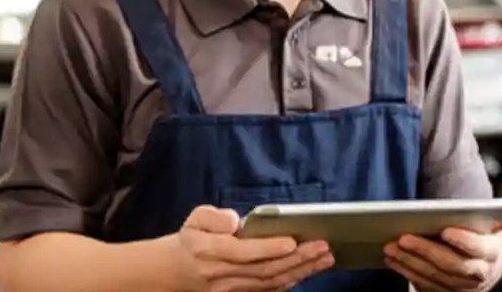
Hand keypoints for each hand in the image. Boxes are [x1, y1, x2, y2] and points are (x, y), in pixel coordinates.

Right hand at [172, 205, 333, 291]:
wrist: (176, 271)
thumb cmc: (193, 239)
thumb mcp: (196, 218)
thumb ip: (214, 217)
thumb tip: (236, 222)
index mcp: (209, 251)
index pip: (243, 252)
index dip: (269, 248)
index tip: (292, 240)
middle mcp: (221, 274)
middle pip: (264, 270)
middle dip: (297, 259)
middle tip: (322, 247)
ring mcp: (231, 290)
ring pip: (270, 283)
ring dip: (301, 271)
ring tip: (324, 258)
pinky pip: (268, 291)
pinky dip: (291, 281)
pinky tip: (309, 270)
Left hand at [383, 211, 501, 291]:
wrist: (485, 265)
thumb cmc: (483, 236)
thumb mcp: (493, 224)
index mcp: (493, 252)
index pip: (478, 249)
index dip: (463, 240)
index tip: (445, 230)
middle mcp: (481, 274)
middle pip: (451, 265)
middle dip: (425, 251)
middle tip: (403, 237)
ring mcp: (463, 289)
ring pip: (434, 278)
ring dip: (410, 263)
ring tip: (391, 246)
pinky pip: (424, 287)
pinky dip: (407, 273)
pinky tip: (393, 260)